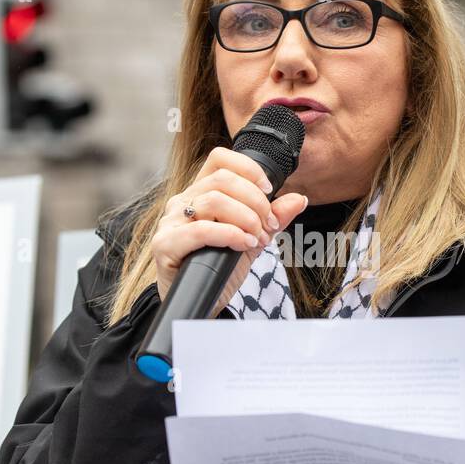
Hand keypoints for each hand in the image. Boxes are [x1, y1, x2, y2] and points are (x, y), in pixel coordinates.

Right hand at [151, 147, 307, 315]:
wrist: (202, 303)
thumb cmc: (220, 268)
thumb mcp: (253, 240)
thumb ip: (273, 219)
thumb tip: (299, 199)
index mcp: (200, 193)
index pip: (220, 159)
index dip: (248, 169)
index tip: (269, 190)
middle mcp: (182, 202)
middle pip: (222, 180)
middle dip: (255, 201)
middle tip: (268, 226)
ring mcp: (171, 222)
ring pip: (213, 201)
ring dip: (246, 219)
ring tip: (257, 239)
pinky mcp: (165, 244)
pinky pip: (200, 230)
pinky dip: (229, 234)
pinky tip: (243, 244)